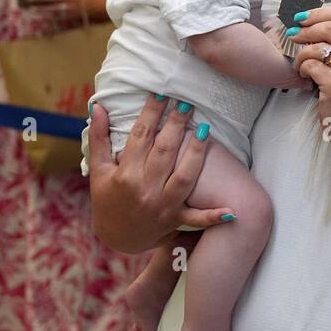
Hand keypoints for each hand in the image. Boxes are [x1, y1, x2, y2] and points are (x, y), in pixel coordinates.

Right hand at [88, 96, 229, 252]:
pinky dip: (213, 216)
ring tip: (205, 129)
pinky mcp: (176, 220)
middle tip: (186, 103)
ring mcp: (163, 206)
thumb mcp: (99, 170)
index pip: (140, 136)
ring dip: (197, 153)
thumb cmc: (107, 198)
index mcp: (125, 174)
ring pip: (184, 177)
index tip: (162, 93)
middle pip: (165, 151)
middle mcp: (145, 189)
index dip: (151, 112)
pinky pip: (197, 218)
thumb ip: (99, 137)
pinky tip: (232, 211)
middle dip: (176, 125)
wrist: (116, 237)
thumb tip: (98, 105)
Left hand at [290, 6, 330, 148]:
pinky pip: (311, 66)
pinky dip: (302, 69)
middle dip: (307, 29)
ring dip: (302, 53)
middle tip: (295, 35)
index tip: (304, 17)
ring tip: (301, 63)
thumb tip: (317, 22)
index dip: (321, 12)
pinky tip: (305, 77)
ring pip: (318, 48)